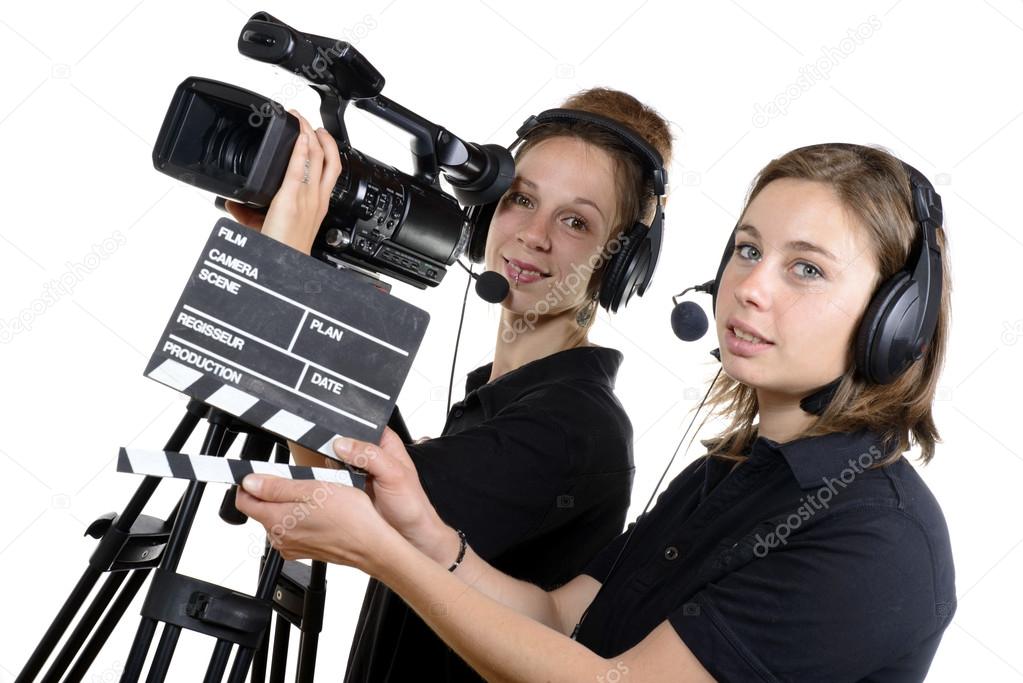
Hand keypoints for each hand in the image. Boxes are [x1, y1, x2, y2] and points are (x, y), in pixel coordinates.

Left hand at [225, 109, 341, 253]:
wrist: (284, 265)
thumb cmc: (282, 250)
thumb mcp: (268, 227)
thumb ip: (250, 213)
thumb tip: (233, 202)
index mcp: (317, 203)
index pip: (330, 169)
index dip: (327, 148)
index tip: (316, 134)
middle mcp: (316, 198)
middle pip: (328, 158)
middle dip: (319, 134)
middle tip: (308, 121)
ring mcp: (307, 198)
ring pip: (317, 158)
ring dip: (309, 134)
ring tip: (301, 120)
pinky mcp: (291, 199)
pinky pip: (299, 169)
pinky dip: (300, 149)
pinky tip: (297, 136)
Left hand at [235, 473, 395, 573]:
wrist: (371, 544)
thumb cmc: (350, 518)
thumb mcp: (312, 490)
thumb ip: (276, 487)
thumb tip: (250, 482)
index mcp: (276, 520)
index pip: (244, 500)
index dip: (250, 483)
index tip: (261, 473)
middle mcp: (279, 537)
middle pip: (262, 509)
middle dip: (275, 492)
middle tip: (302, 482)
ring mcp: (292, 546)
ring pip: (279, 518)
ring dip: (291, 505)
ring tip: (316, 497)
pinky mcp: (304, 550)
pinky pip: (294, 529)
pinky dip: (302, 518)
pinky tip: (322, 512)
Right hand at [333, 429, 459, 565]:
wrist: (409, 535)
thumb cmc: (412, 505)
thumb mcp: (394, 475)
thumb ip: (370, 456)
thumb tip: (344, 444)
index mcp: (386, 442)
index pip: (362, 423)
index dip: (348, 425)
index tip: (334, 433)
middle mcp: (371, 454)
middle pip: (345, 441)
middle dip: (336, 448)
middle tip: (333, 458)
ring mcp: (358, 471)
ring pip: (336, 459)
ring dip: (331, 466)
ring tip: (336, 474)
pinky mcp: (349, 487)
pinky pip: (332, 478)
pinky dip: (329, 481)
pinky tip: (332, 486)